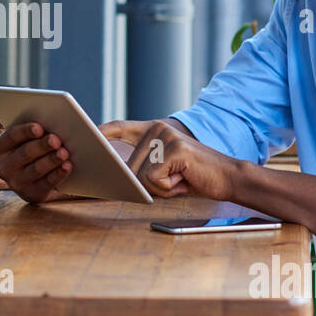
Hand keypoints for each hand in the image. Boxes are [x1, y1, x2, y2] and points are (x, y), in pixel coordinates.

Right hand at [0, 121, 71, 202]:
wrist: (41, 171)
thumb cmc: (33, 145)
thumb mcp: (22, 132)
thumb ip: (11, 115)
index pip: (10, 137)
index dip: (25, 131)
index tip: (40, 127)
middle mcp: (3, 168)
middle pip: (24, 154)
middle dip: (41, 146)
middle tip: (56, 139)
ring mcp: (16, 183)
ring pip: (35, 170)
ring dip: (51, 160)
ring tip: (64, 152)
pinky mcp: (32, 195)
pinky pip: (46, 185)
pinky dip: (58, 174)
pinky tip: (67, 166)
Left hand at [99, 118, 234, 200]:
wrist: (228, 177)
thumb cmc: (192, 177)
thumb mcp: (163, 170)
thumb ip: (142, 168)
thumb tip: (117, 177)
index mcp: (153, 131)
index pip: (121, 127)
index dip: (103, 132)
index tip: (87, 135)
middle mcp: (157, 129)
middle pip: (129, 167)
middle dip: (147, 184)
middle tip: (173, 179)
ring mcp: (166, 137)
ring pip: (140, 176)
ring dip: (160, 187)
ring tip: (179, 178)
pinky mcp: (174, 149)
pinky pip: (154, 179)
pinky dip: (168, 188)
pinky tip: (184, 179)